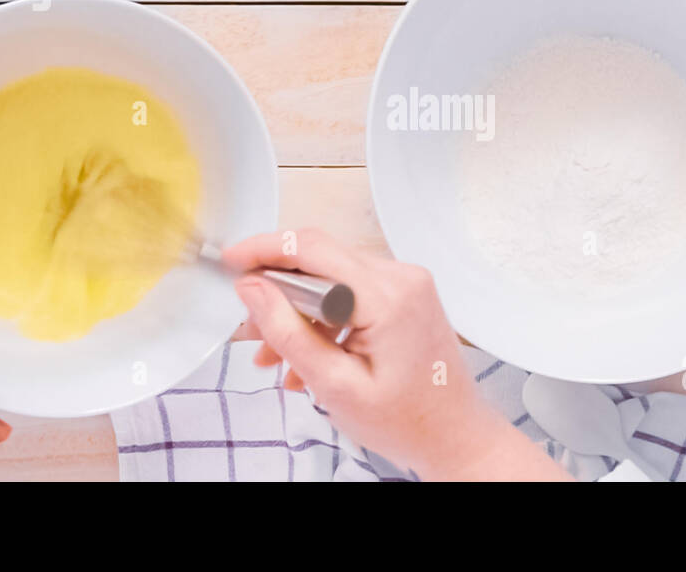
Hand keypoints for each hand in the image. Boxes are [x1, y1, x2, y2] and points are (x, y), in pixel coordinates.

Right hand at [225, 230, 571, 480]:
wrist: (456, 437)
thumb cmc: (407, 421)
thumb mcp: (335, 385)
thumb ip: (289, 332)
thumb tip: (252, 288)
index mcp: (388, 296)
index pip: (313, 248)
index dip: (264, 249)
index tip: (229, 261)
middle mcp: (402, 278)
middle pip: (319, 262)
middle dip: (276, 294)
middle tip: (247, 333)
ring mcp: (407, 284)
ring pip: (330, 281)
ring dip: (297, 315)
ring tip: (273, 359)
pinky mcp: (405, 296)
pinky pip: (350, 294)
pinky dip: (323, 321)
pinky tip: (306, 360)